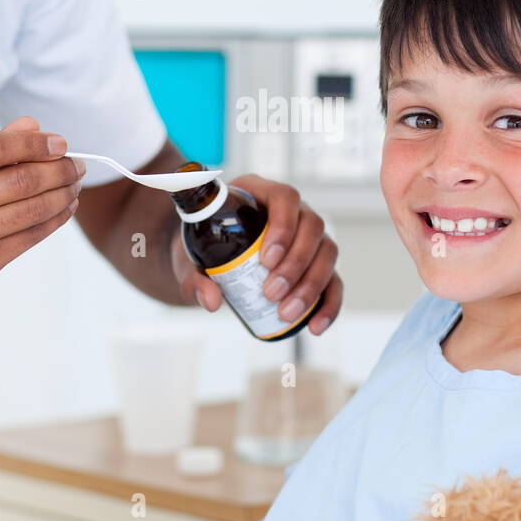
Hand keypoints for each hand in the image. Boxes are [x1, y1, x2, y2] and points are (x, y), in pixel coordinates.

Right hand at [0, 117, 83, 341]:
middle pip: (19, 179)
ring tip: (74, 186)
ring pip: (29, 209)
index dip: (34, 143)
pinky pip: (28, 237)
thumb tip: (32, 127)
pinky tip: (64, 210)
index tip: (59, 143)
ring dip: (62, 195)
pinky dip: (53, 221)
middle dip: (58, 169)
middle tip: (76, 165)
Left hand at [169, 174, 341, 335]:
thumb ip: (192, 279)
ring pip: (327, 252)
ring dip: (311, 285)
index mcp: (259, 193)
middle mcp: (292, 210)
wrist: (206, 261)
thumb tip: (212, 301)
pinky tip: (315, 327)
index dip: (283, 226)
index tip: (266, 260)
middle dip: (296, 264)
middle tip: (270, 294)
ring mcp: (308, 237)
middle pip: (312, 226)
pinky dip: (329, 305)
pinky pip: (333, 281)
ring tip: (286, 313)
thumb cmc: (199, 250)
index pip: (285, 197)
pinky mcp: (316, 264)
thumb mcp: (186, 260)